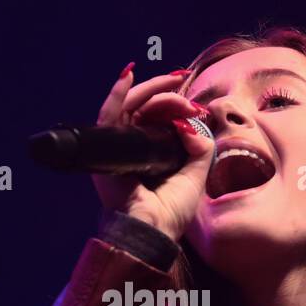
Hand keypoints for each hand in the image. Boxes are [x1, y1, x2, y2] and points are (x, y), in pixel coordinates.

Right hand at [92, 61, 214, 241]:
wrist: (152, 230)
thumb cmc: (170, 211)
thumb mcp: (195, 174)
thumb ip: (200, 148)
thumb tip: (193, 123)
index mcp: (152, 152)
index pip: (158, 117)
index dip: (174, 104)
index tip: (194, 105)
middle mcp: (133, 146)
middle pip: (145, 107)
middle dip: (166, 92)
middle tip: (181, 83)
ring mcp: (117, 146)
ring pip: (130, 105)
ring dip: (151, 89)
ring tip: (170, 81)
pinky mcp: (105, 147)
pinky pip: (108, 115)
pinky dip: (116, 94)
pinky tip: (127, 75)